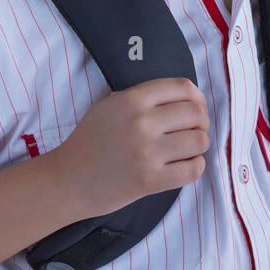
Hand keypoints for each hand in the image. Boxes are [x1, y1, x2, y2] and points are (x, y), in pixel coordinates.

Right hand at [49, 77, 210, 219]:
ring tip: (189, 148)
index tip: (196, 106)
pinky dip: (196, 166)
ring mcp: (146, 153)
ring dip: (199, 144)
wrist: (67, 180)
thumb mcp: (107, 104)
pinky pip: (193, 169)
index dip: (197, 96)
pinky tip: (186, 164)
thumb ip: (139, 94)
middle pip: (195, 113)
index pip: (182, 87)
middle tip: (194, 129)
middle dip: (201, 121)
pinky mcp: (149, 181)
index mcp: (131, 99)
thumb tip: (180, 92)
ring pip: (199, 141)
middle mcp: (141, 123)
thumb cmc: (89, 141)